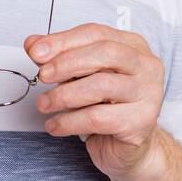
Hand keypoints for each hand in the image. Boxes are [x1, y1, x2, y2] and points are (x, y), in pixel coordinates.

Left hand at [25, 23, 166, 180]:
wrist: (132, 147)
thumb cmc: (109, 107)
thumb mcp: (82, 77)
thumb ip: (60, 58)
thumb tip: (34, 45)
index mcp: (133, 46)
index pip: (95, 33)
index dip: (63, 40)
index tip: (36, 51)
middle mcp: (146, 66)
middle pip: (104, 53)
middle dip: (66, 63)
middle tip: (43, 75)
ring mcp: (148, 93)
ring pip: (100, 85)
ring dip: (64, 95)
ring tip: (45, 104)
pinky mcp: (141, 121)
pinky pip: (98, 118)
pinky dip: (69, 121)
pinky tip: (56, 124)